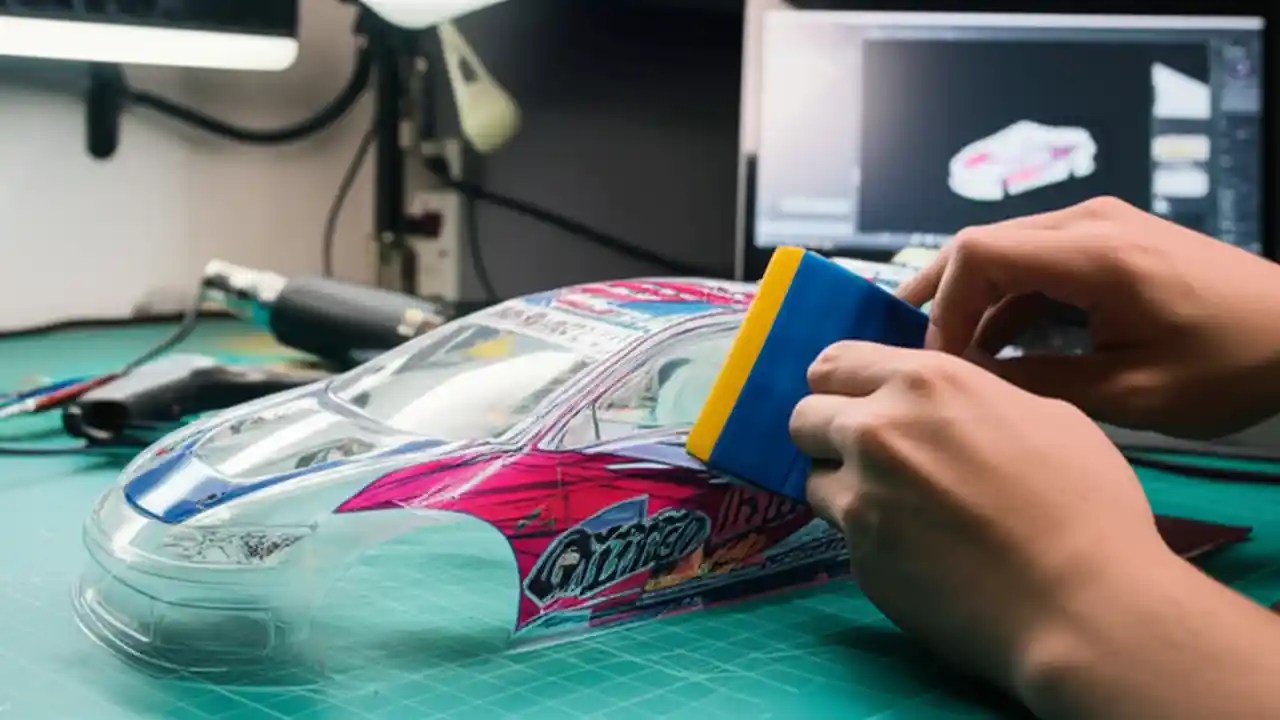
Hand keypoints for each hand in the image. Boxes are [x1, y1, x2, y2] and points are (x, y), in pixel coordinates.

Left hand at [790, 342, 1166, 694]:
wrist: (1084, 604)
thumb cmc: (1084, 504)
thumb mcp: (1043, 415)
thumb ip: (972, 396)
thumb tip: (943, 402)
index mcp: (923, 383)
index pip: (832, 361)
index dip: (842, 383)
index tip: (858, 401)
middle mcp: (876, 431)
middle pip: (803, 417)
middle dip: (828, 433)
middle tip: (870, 456)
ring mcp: (860, 498)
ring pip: (814, 478)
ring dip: (842, 487)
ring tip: (898, 509)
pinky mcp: (858, 558)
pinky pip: (842, 536)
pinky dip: (868, 540)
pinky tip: (919, 553)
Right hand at [897, 196, 1279, 438]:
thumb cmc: (1228, 366)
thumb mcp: (1130, 393)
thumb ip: (1039, 383)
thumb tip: (967, 382)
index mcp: (1095, 254)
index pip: (977, 252)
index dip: (940, 304)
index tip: (934, 361)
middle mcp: (1088, 223)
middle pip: (980, 244)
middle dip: (941, 301)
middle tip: (912, 353)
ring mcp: (1100, 225)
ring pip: (1004, 252)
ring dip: (972, 302)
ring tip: (950, 359)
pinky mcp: (1109, 239)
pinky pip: (1035, 261)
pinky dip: (1007, 300)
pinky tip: (997, 348)